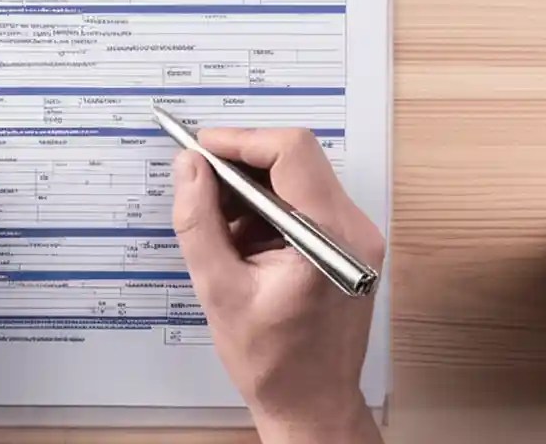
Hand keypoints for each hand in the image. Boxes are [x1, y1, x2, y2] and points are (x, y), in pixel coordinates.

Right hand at [171, 128, 385, 443]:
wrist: (312, 404)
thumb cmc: (273, 362)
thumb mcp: (218, 289)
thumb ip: (198, 221)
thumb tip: (188, 168)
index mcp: (329, 238)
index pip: (291, 152)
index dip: (240, 141)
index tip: (201, 148)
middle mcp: (355, 229)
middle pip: (296, 160)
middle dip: (241, 166)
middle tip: (199, 185)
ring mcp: (357, 236)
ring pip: (298, 178)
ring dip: (252, 192)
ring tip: (219, 229)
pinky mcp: (349, 243)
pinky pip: (305, 202)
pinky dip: (268, 210)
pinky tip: (242, 243)